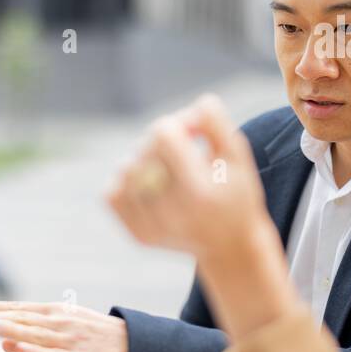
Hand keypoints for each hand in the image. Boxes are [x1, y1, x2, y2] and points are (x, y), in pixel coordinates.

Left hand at [0, 300, 127, 351]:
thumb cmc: (98, 342)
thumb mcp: (66, 333)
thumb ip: (35, 337)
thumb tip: (5, 343)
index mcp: (56, 314)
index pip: (17, 309)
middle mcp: (59, 323)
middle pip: (19, 319)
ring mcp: (68, 341)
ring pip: (31, 333)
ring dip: (6, 327)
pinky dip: (32, 349)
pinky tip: (15, 345)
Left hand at [107, 94, 294, 339]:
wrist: (230, 244)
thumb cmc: (235, 192)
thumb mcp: (238, 156)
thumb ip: (214, 122)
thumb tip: (188, 107)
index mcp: (200, 191)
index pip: (163, 132)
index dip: (178, 123)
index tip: (195, 134)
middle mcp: (172, 212)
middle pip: (144, 148)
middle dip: (162, 142)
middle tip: (184, 153)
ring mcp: (152, 226)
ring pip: (125, 169)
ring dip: (143, 161)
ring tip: (168, 170)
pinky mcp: (138, 235)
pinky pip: (111, 193)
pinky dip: (126, 183)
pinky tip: (150, 186)